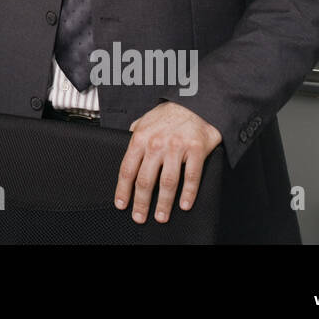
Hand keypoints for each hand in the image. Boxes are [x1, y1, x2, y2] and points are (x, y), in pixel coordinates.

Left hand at [114, 101, 222, 223]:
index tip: (122, 204)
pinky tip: (184, 204)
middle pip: (145, 180)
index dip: (123, 190)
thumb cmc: (169, 114)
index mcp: (140, 138)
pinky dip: (188, 193)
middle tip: (139, 217)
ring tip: (161, 216)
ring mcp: (177, 147)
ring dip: (163, 203)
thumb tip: (126, 146)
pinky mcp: (196, 150)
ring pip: (167, 182)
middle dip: (141, 202)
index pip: (127, 169)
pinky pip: (192, 176)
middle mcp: (156, 144)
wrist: (195, 102)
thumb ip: (135, 135)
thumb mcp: (145, 120)